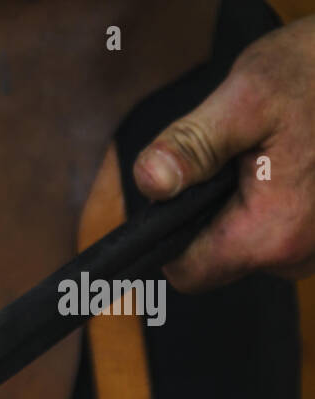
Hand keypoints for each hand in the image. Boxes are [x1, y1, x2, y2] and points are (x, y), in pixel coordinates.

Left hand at [133, 17, 314, 291]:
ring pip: (248, 248)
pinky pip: (276, 235)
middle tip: (233, 160)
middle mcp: (302, 254)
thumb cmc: (311, 73)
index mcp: (273, 233)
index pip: (188, 273)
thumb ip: (193, 145)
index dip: (170, 236)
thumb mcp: (245, 98)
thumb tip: (150, 183)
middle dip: (209, 217)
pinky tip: (287, 166)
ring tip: (265, 157)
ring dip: (242, 209)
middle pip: (218, 261)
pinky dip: (269, 206)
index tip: (184, 189)